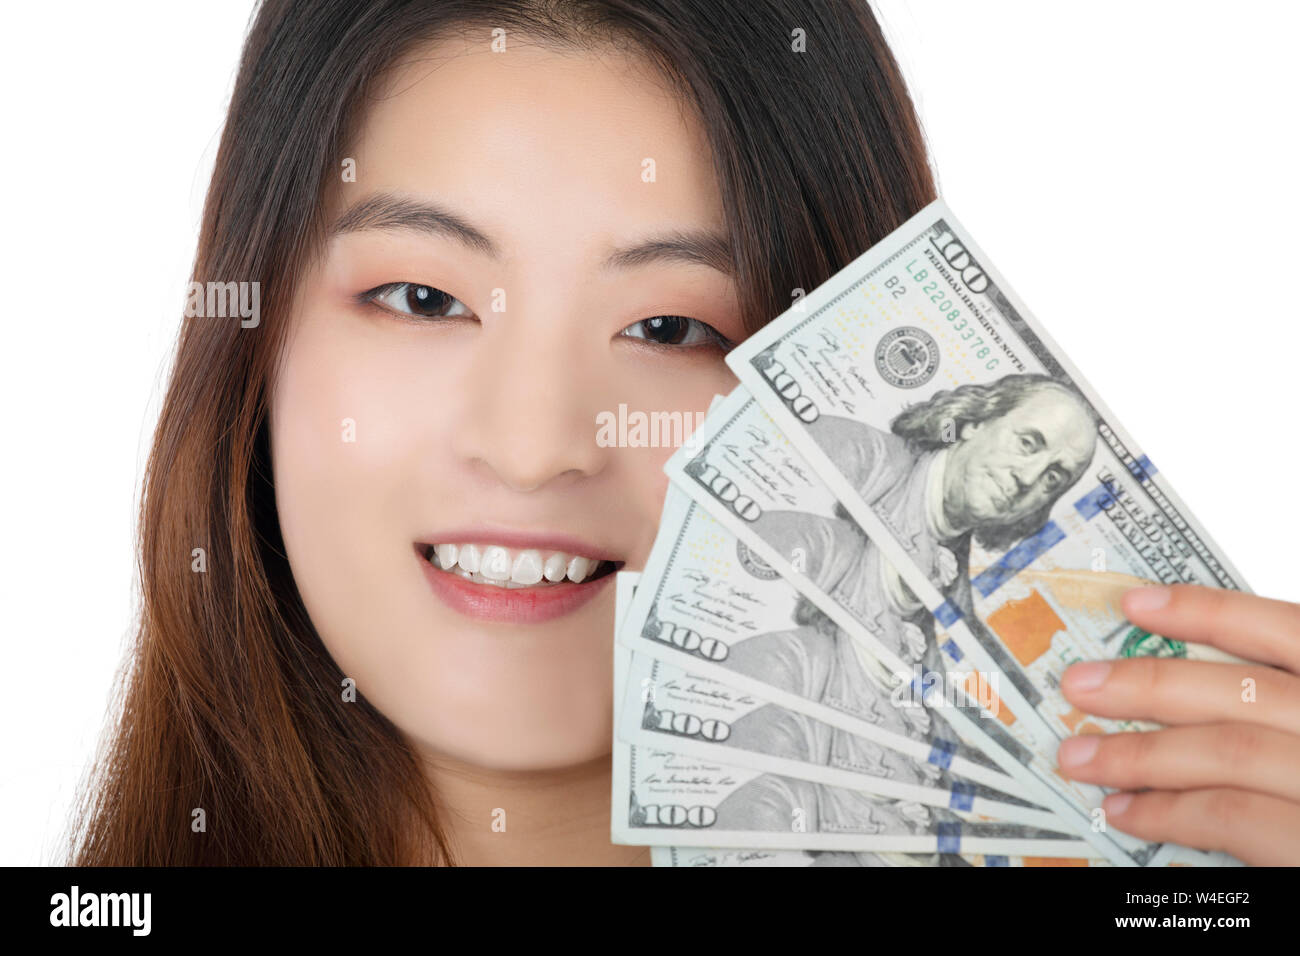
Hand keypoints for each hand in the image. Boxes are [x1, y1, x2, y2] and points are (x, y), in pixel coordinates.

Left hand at [1056, 583, 1299, 865]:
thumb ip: (1279, 710)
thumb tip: (1187, 688)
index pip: (1289, 630)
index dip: (1208, 610)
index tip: (1135, 601)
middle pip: (1244, 690)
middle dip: (1149, 683)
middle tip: (1080, 685)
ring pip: (1228, 751)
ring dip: (1140, 753)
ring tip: (1080, 756)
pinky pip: (1233, 818)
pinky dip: (1169, 812)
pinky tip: (1125, 811)